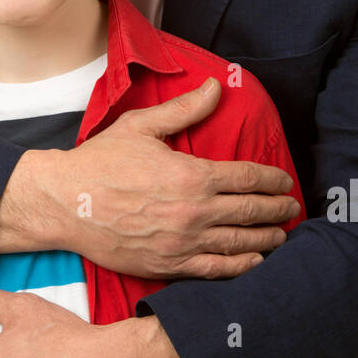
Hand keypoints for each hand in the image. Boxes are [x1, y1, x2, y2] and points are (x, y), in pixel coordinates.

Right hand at [0, 77, 299, 277]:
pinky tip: (255, 261)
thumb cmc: (101, 162)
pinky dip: (242, 266)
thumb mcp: (142, 126)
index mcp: (192, 175)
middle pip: (252, 211)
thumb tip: (215, 88)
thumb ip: (184, 109)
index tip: (284, 182)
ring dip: (267, 238)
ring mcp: (183, 242)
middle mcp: (194, 212)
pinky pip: (216, 269)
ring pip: (240, 243)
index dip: (273, 180)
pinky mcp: (168, 265)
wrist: (65, 203)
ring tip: (281, 235)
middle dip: (277, 210)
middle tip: (291, 208)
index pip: (249, 178)